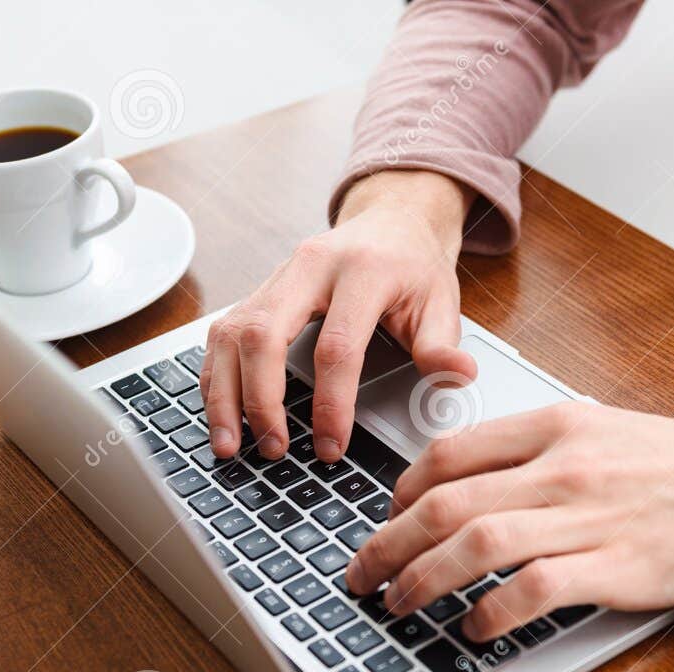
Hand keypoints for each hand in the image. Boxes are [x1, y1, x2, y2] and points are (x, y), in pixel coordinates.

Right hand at [199, 170, 476, 462]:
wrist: (389, 221)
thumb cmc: (412, 266)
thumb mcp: (441, 300)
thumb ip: (442, 343)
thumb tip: (457, 376)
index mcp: (361, 271)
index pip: (338, 346)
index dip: (332, 403)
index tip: (331, 446)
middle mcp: (308, 267)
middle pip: (264, 334)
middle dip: (261, 400)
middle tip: (273, 449)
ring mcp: (276, 277)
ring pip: (231, 334)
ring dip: (225, 395)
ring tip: (230, 443)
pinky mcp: (257, 292)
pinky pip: (222, 334)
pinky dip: (215, 377)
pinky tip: (219, 414)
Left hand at [345, 401, 673, 640]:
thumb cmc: (669, 468)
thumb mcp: (593, 430)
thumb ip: (526, 449)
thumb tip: (452, 480)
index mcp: (553, 426)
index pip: (448, 455)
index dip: (399, 493)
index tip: (385, 520)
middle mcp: (562, 468)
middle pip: (445, 504)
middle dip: (388, 545)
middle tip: (364, 573)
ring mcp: (587, 518)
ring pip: (476, 545)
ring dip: (423, 580)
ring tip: (401, 604)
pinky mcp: (613, 567)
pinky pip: (531, 590)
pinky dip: (491, 612)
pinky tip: (473, 627)